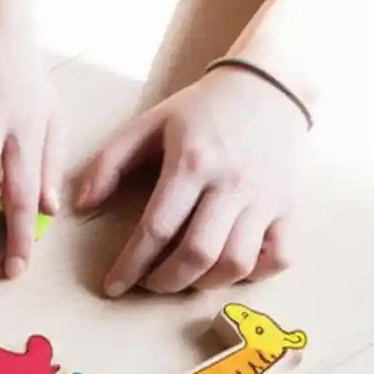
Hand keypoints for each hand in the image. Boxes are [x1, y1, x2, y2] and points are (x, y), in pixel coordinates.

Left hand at [78, 68, 307, 295]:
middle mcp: (231, 184)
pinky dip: (254, 275)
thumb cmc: (200, 109)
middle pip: (197, 254)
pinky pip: (280, 258)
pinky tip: (229, 268)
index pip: (156, 228)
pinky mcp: (291, 206)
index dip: (130, 265)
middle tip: (148, 283)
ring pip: (237, 263)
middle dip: (165, 281)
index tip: (112, 286)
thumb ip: (109, 163)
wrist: (267, 87)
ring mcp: (266, 198)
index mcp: (191, 162)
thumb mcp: (147, 124)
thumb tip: (82, 205)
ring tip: (184, 277)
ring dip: (205, 283)